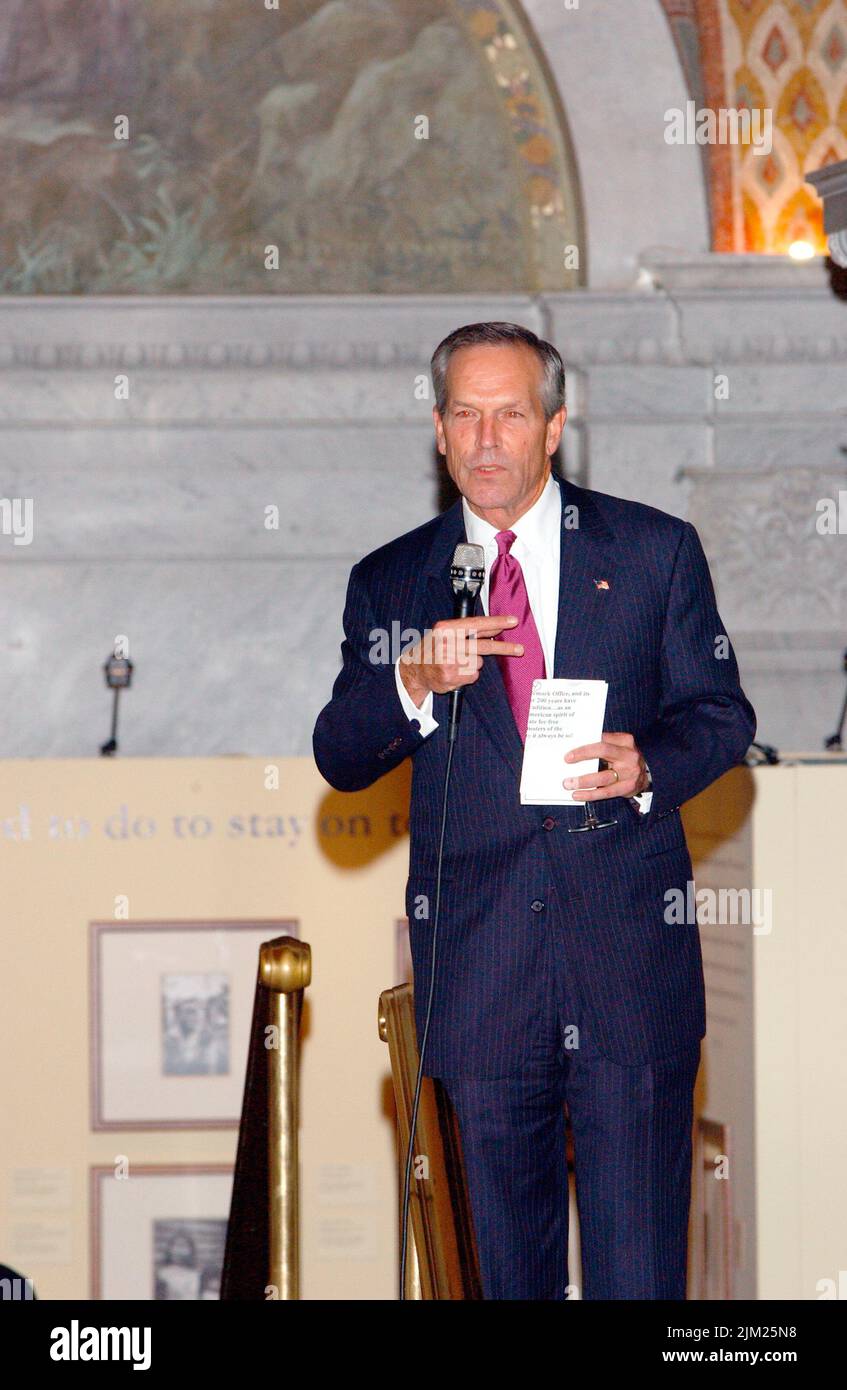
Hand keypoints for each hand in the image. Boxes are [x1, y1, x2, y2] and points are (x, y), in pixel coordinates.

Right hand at [398, 614, 522, 706]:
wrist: (414, 670)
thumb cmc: (432, 649)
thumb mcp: (444, 633)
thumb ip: (467, 630)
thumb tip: (494, 630)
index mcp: (446, 629)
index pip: (476, 624)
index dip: (496, 622)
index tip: (512, 622)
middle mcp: (447, 644)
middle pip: (483, 646)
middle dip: (504, 648)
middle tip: (519, 649)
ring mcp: (450, 662)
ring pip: (478, 662)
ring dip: (473, 663)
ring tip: (457, 662)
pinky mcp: (452, 677)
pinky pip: (472, 675)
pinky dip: (468, 675)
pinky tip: (455, 672)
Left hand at [563, 732, 648, 799]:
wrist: (648, 773)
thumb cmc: (625, 757)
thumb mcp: (619, 745)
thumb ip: (603, 742)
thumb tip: (576, 744)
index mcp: (625, 741)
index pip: (602, 740)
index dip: (585, 747)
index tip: (569, 755)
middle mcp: (629, 755)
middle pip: (603, 753)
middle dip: (583, 758)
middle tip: (566, 763)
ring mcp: (630, 773)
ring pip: (603, 777)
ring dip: (584, 781)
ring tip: (568, 784)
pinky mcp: (627, 788)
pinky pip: (606, 793)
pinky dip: (590, 795)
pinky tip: (578, 795)